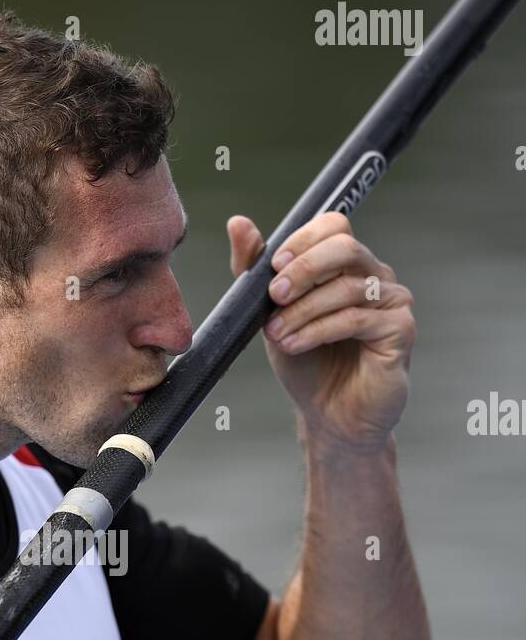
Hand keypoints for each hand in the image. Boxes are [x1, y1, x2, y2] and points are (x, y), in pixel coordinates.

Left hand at [228, 212, 415, 450]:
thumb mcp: (272, 314)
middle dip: (303, 270)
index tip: (272, 267)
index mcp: (348, 266)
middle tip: (273, 296)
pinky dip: (319, 330)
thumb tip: (237, 223)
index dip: (302, 241)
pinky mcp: (401, 330)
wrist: (329, 417)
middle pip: (345, 246)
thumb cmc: (307, 364)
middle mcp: (375, 276)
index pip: (333, 227)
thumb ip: (255, 271)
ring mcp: (392, 302)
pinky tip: (294, 345)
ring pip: (347, 286)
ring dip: (303, 310)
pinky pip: (358, 319)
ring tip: (276, 335)